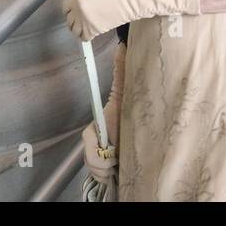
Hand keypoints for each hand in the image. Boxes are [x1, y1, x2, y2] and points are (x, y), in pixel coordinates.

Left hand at [63, 0, 200, 41]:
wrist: (126, 4)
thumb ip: (83, 1)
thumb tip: (77, 7)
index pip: (65, 8)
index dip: (69, 11)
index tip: (71, 13)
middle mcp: (79, 11)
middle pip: (69, 20)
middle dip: (74, 21)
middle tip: (80, 21)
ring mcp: (84, 22)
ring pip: (74, 31)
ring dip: (79, 30)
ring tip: (85, 27)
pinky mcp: (92, 31)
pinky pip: (84, 38)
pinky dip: (87, 37)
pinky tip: (91, 32)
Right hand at [81, 45, 124, 185]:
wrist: (137, 140)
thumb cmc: (129, 117)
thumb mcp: (125, 96)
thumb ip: (121, 72)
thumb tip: (122, 46)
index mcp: (92, 131)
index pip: (89, 143)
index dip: (98, 153)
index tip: (111, 156)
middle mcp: (91, 146)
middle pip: (92, 163)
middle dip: (106, 165)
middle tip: (121, 157)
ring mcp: (94, 160)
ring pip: (97, 173)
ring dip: (110, 171)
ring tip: (122, 162)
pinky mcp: (99, 172)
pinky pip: (99, 179)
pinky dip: (109, 178)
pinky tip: (118, 171)